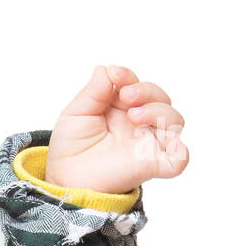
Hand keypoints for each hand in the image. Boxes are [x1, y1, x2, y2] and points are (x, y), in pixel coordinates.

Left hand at [45, 65, 188, 193]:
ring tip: (134, 115)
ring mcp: (147, 143)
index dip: (129, 77)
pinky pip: (179, 158)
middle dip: (146, 91)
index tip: (115, 74)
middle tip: (126, 95)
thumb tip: (105, 69)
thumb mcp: (75, 113)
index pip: (138, 85)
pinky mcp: (152, 165)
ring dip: (159, 111)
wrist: (64, 177)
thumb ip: (92, 92)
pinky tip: (165, 142)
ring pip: (175, 121)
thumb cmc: (71, 147)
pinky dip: (180, 150)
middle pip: (161, 99)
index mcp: (123, 107)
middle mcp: (140, 123)